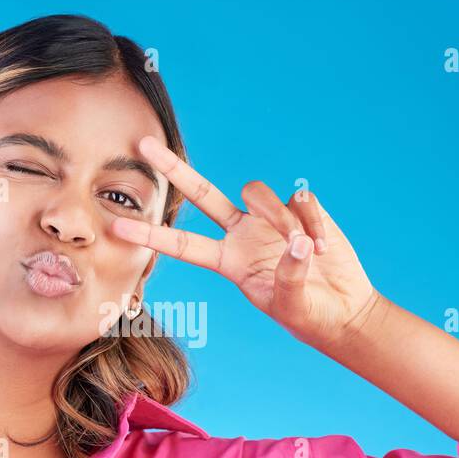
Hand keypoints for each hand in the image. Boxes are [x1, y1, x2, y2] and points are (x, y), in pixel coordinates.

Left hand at [110, 136, 379, 351]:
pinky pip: (299, 199)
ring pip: (259, 193)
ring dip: (281, 218)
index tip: (116, 228)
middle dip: (174, 169)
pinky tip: (324, 247)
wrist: (341, 308)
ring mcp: (269, 218)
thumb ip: (288, 276)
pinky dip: (313, 222)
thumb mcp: (292, 305)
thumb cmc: (308, 314)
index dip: (151, 236)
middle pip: (201, 194)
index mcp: (228, 261)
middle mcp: (241, 233)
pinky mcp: (300, 209)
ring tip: (308, 251)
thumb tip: (296, 244)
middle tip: (144, 143)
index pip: (182, 245)